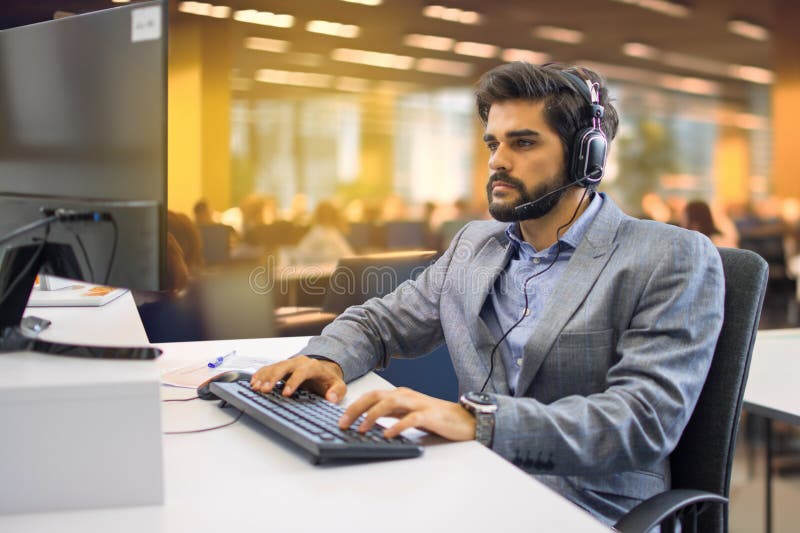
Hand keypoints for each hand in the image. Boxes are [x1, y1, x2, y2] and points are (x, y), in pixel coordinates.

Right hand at [250, 355, 345, 402]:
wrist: (323, 370)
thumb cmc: (328, 380)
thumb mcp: (339, 386)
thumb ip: (337, 392)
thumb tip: (331, 398)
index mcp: (312, 366)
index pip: (301, 372)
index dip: (293, 382)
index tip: (286, 393)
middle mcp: (298, 362)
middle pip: (284, 367)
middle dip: (273, 378)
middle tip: (265, 390)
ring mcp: (288, 363)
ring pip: (274, 367)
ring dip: (264, 377)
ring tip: (256, 388)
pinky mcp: (281, 367)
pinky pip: (268, 368)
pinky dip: (260, 375)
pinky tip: (253, 382)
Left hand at [339, 387, 475, 440]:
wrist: (463, 420)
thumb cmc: (434, 418)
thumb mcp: (407, 415)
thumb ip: (390, 415)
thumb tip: (367, 423)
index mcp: (399, 395)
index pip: (371, 396)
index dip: (354, 406)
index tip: (340, 420)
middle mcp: (406, 396)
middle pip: (376, 396)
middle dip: (356, 409)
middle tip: (343, 424)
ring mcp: (418, 404)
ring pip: (390, 402)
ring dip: (373, 415)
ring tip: (361, 428)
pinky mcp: (429, 415)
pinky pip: (411, 419)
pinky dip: (397, 426)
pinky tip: (387, 435)